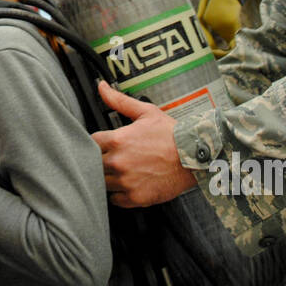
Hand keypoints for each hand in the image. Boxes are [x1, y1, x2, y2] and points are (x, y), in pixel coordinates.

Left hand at [94, 80, 196, 207]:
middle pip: (94, 164)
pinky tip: (129, 183)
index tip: (107, 144)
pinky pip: (115, 199)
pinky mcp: (135, 197)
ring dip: (109, 178)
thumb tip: (101, 86)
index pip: (91, 143)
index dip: (98, 143)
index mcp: (118, 140)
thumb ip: (119, 101)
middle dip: (102, 160)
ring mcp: (126, 181)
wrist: (194, 157)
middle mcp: (118, 162)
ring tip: (123, 171)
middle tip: (115, 157)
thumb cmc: (171, 134)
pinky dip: (119, 194)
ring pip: (103, 183)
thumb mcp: (145, 112)